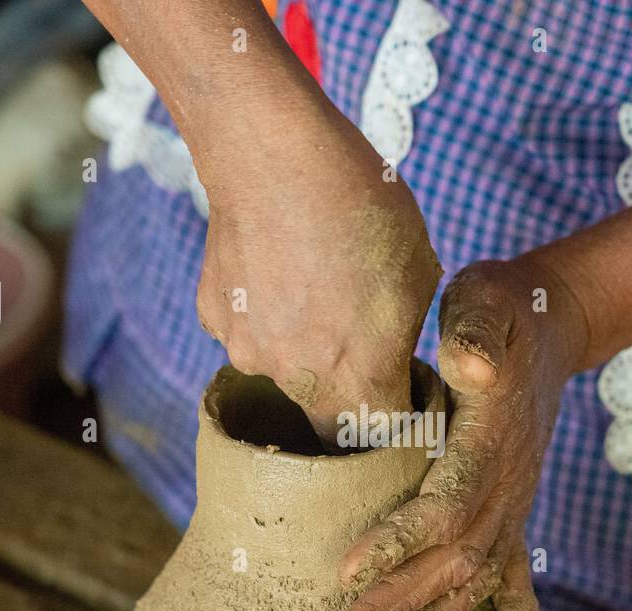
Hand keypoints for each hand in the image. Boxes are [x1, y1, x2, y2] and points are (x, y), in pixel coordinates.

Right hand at [196, 120, 441, 444]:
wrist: (273, 152)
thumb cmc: (361, 208)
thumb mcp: (418, 274)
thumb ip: (404, 337)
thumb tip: (391, 358)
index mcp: (357, 383)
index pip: (380, 436)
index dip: (395, 418)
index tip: (400, 393)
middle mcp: (296, 382)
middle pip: (326, 413)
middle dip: (345, 387)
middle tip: (359, 335)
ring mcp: (247, 351)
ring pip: (284, 370)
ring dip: (302, 345)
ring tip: (316, 283)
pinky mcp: (213, 318)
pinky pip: (250, 332)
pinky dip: (265, 313)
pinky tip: (278, 266)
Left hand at [337, 253, 589, 610]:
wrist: (551, 321)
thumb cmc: (501, 309)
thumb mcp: (487, 301)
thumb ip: (477, 330)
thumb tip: (470, 366)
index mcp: (492, 437)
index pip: (445, 503)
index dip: (399, 540)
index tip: (349, 570)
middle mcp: (510, 479)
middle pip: (456, 556)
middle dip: (402, 600)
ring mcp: (517, 497)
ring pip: (480, 573)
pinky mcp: (515, 503)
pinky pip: (516, 564)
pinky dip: (518, 609)